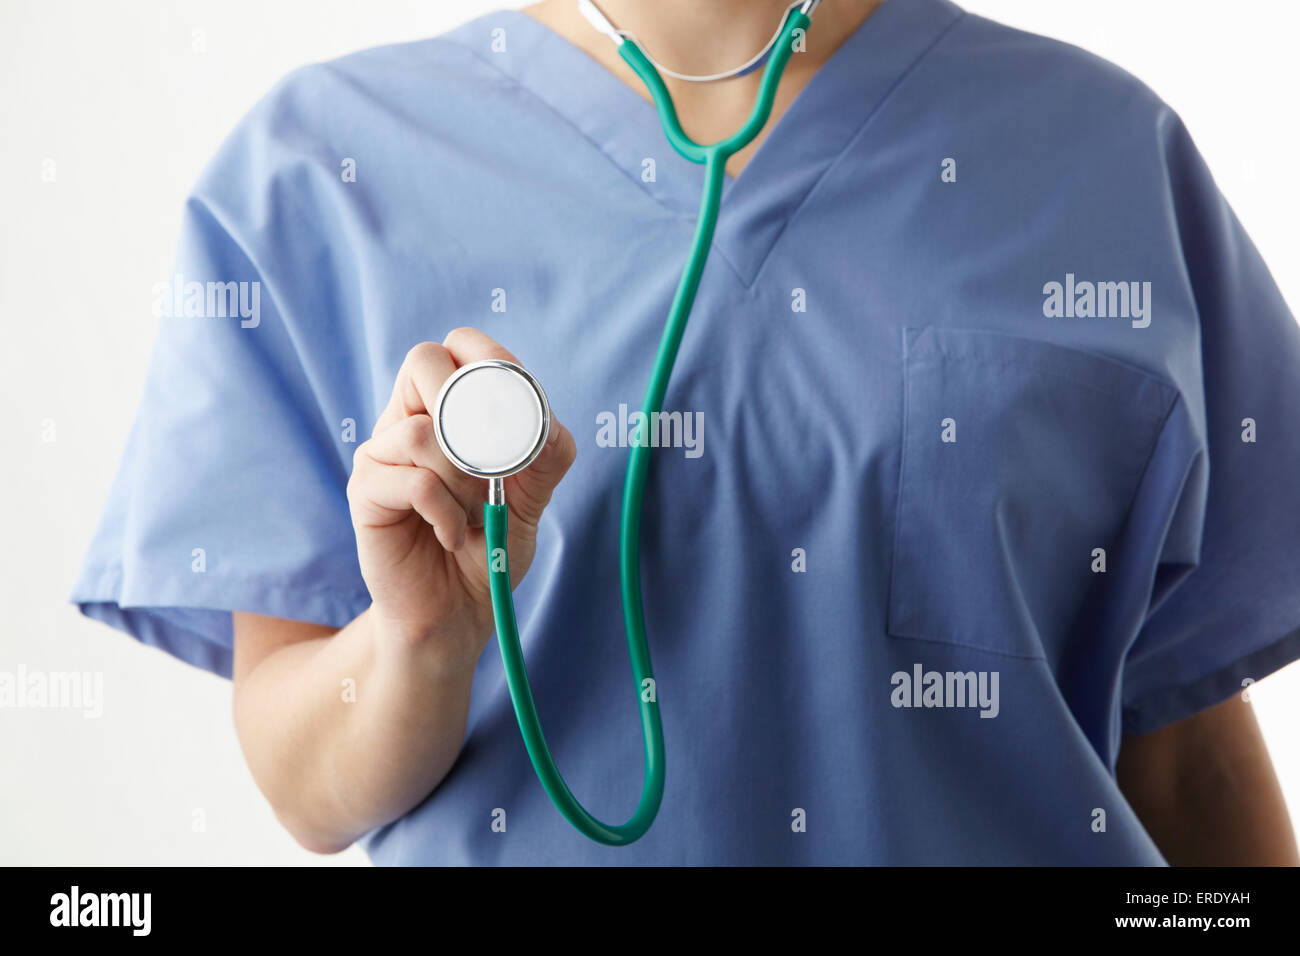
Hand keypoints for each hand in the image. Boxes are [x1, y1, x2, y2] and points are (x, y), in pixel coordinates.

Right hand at [347, 328, 575, 667]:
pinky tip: (452, 535)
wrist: (458, 613)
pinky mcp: (365, 492)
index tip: (518, 411)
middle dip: (470, 412)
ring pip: (421, 430)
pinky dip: (446, 514)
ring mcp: (382, 454)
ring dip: (463, 479)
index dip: (491, 363)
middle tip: (490, 462)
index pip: (458, 346)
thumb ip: (546, 456)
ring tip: (470, 513)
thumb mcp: (532, 499)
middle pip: (423, 361)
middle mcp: (409, 419)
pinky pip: (412, 482)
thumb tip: (544, 424)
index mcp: (449, 408)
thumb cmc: (489, 547)